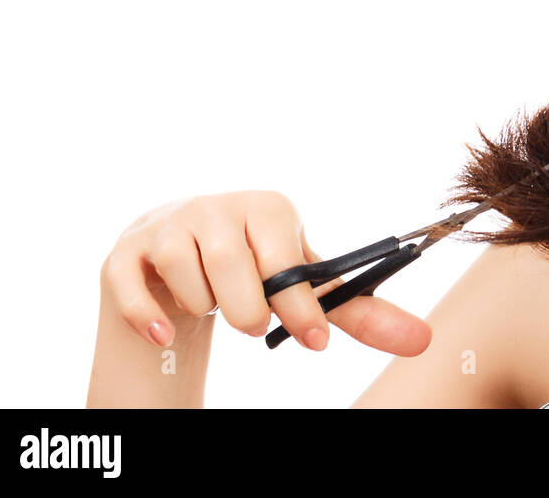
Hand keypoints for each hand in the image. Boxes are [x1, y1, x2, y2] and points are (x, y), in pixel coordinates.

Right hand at [100, 191, 431, 355]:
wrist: (175, 257)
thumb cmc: (253, 268)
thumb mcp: (304, 285)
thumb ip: (359, 311)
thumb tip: (423, 340)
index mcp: (267, 208)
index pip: (285, 262)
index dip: (299, 307)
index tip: (312, 341)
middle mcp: (216, 207)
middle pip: (235, 278)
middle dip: (246, 314)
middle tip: (248, 317)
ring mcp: (167, 225)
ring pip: (190, 286)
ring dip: (205, 311)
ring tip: (210, 301)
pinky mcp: (125, 252)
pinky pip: (132, 289)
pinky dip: (149, 317)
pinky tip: (164, 331)